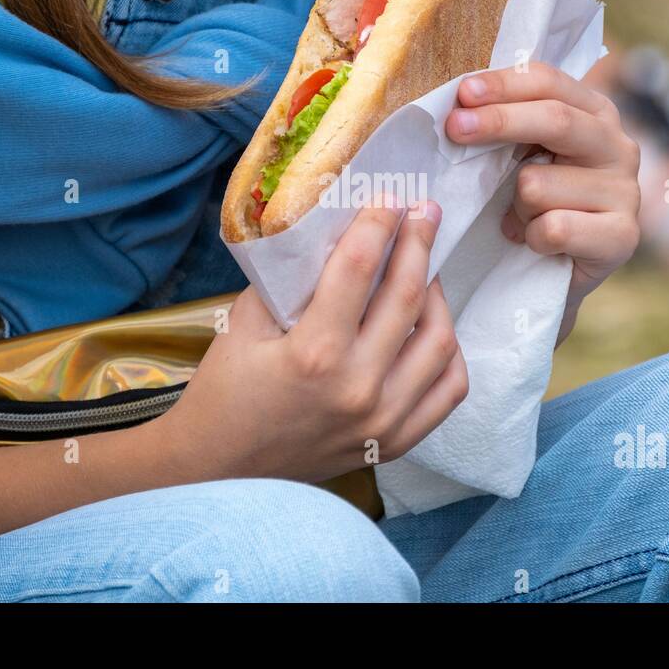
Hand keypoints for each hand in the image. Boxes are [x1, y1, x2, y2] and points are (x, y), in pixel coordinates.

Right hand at [165, 199, 467, 484]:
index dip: (378, 223)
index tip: (389, 197)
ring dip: (438, 294)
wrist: (220, 471)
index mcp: (313, 354)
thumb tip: (333, 234)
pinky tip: (433, 327)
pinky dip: (449, 353)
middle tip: (425, 211)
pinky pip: (448, 390)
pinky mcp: (395, 442)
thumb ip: (289, 280)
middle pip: (408, 297)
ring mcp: (383, 421)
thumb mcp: (243, 323)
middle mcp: (357, 388)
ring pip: (440, 341)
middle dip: (419, 243)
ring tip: (424, 268)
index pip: (359, 269)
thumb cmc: (225, 392)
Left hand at [444, 62, 641, 342]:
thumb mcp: (518, 157)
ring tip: (521, 220)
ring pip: (540, 183)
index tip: (463, 94)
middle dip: (498, 122)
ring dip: (515, 206)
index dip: (503, 84)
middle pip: (555, 120)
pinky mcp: (623, 236)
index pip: (549, 82)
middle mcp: (619, 145)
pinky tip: (534, 243)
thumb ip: (505, 126)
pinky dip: (531, 238)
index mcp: (595, 113)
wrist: (551, 278)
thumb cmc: (530, 207)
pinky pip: (554, 228)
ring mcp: (627, 191)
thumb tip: (461, 102)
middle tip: (455, 129)